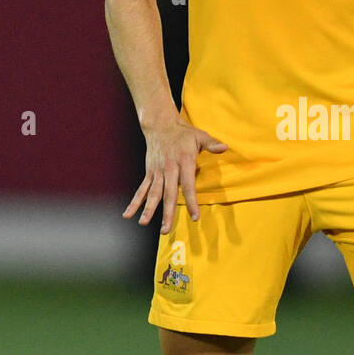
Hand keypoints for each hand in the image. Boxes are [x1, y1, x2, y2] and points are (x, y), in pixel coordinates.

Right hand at [124, 116, 227, 231]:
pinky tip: (129, 214)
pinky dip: (135, 202)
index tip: (194, 216)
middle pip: (168, 194)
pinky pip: (142, 189)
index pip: (188, 185)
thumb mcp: (200, 135)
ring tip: (144, 223)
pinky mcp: (149, 173)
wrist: (160, 125)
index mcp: (183, 161)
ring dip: (148, 209)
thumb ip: (211, 143)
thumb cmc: (183, 132)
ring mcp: (157, 172)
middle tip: (166, 229)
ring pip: (153, 194)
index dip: (191, 202)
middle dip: (167, 212)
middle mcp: (169, 169)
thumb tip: (224, 147)